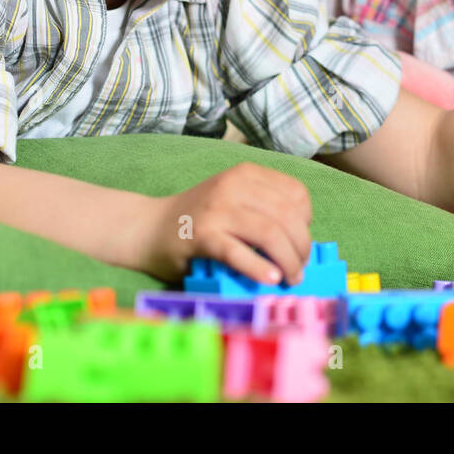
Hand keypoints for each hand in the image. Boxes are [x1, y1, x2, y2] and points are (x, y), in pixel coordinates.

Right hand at [138, 162, 312, 284]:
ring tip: (290, 279)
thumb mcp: (233, 200)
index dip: (306, 221)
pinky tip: (270, 279)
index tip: (301, 241)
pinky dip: (259, 268)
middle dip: (301, 247)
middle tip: (299, 270)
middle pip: (287, 215)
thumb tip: (302, 239)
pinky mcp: (203, 236)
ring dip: (287, 261)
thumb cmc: (197, 220)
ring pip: (270, 233)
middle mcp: (233, 185)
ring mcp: (217, 209)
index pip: (295, 193)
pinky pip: (240, 253)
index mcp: (245, 174)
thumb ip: (263, 208)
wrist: (147, 229)